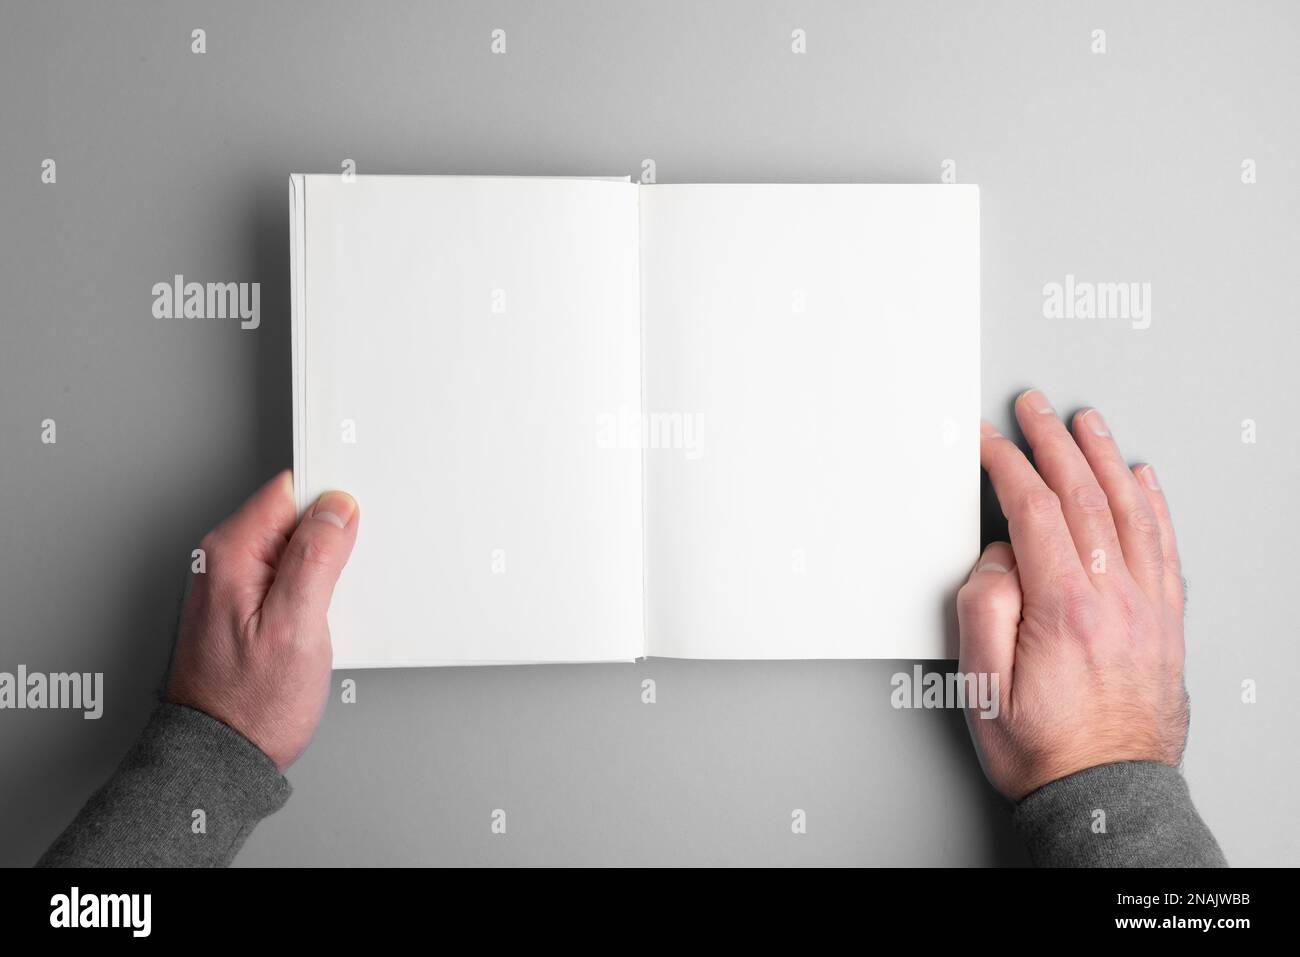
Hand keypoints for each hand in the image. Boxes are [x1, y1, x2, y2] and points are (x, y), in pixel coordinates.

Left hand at [167, 472, 358, 770]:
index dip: (330, 503)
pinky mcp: (246, 606)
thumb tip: (337, 508)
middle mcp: (225, 562)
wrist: (222, 757)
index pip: (289, 492)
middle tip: (340, 583)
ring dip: (323, 570)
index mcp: (231, 554)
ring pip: (295, 548)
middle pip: (294, 517)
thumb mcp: (297, 626)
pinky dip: (312, 591)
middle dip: (330, 538)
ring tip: (326, 611)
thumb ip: (316, 558)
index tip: (354, 527)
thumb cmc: (250, 705)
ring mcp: (234, 584)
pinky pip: (289, 577)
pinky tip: (318, 622)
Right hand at [958, 389, 1186, 800]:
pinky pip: (1165, 545)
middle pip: (1084, 497)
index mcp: (1066, 609)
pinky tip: (1143, 479)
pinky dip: (1154, 503)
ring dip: (1104, 458)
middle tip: (1034, 408)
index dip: (1008, 466)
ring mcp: (1147, 606)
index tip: (990, 441)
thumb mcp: (981, 686)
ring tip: (1086, 423)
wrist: (1104, 793)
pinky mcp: (1165, 620)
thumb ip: (984, 609)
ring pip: (1130, 510)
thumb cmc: (1041, 748)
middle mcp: (1115, 599)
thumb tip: (999, 558)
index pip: (1035, 512)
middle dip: (1053, 443)